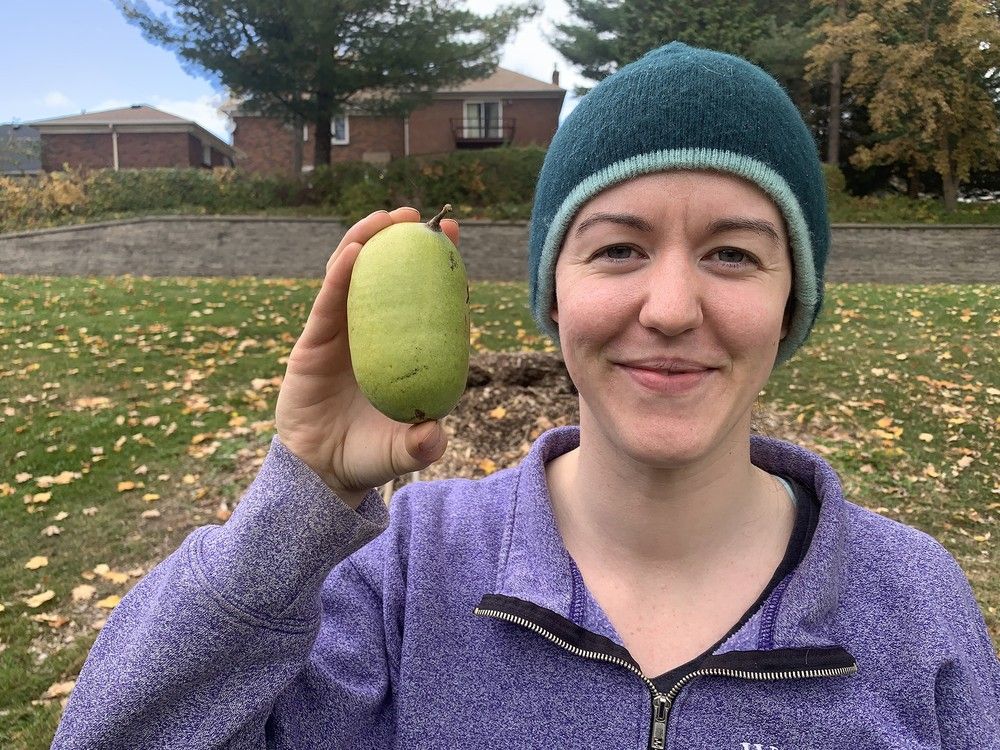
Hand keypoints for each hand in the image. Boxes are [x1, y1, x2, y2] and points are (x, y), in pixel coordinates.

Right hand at [274, 207, 459, 508]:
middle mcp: (379, 336)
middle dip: (404, 242)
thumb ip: (420, 447)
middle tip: (419, 215)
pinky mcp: (315, 341)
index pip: (427, 301)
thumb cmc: (370, 457)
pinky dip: (339, 276)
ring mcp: (345, 334)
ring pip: (356, 278)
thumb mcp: (402, 454)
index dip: (440, 266)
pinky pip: (329, 302)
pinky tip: (354, 251)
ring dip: (370, 243)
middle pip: (391, 278)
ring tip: (386, 217)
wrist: (321, 472)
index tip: (452, 233)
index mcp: (408, 353)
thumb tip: (432, 436)